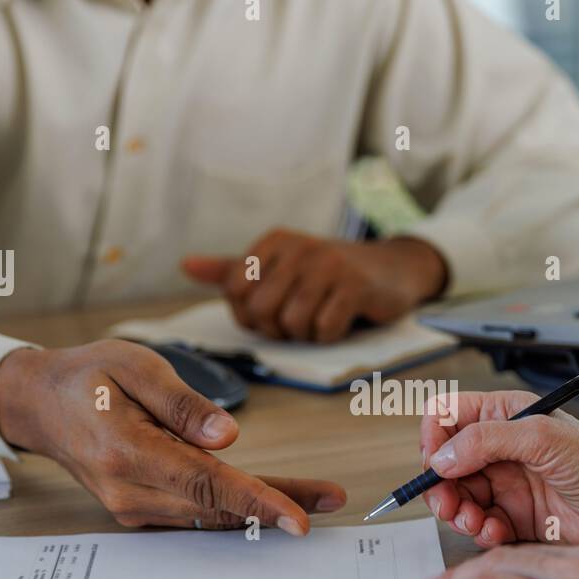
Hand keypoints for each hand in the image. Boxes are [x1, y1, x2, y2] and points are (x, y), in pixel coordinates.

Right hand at [0, 340, 345, 532]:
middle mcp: (130, 491)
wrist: (38, 405)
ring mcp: (133, 507)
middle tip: (332, 498)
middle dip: (279, 503)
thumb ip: (182, 403)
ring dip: (263, 507)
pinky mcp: (140, 509)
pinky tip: (272, 499)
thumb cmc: (88, 377)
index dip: (257, 502)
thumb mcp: (134, 366)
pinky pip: (195, 513)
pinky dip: (234, 507)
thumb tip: (228, 436)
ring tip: (316, 496)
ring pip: (211, 515)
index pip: (206, 483)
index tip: (299, 519)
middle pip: (218, 506)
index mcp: (128, 452)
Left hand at [182, 230, 446, 342]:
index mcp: (274, 241)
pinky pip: (324, 329)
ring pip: (292, 322)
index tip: (274, 311)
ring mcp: (329, 265)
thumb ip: (232, 269)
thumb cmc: (330, 273)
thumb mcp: (280, 266)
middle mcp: (299, 247)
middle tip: (299, 322)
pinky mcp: (356, 286)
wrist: (393, 269)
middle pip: (261, 309)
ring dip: (305, 335)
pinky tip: (341, 322)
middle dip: (277, 329)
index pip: (235, 291)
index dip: (250, 315)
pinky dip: (329, 337)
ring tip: (320, 320)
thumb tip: (185, 266)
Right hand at [419, 390, 578, 548]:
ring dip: (458, 513)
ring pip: (457, 498)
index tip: (436, 463)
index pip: (447, 417)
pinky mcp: (515, 518)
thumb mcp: (542, 438)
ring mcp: (506, 485)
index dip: (433, 439)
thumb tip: (442, 457)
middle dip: (440, 486)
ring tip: (474, 521)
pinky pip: (479, 526)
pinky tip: (496, 533)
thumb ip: (486, 441)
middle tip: (448, 504)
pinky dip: (480, 533)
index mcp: (503, 417)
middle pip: (445, 464)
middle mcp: (500, 450)